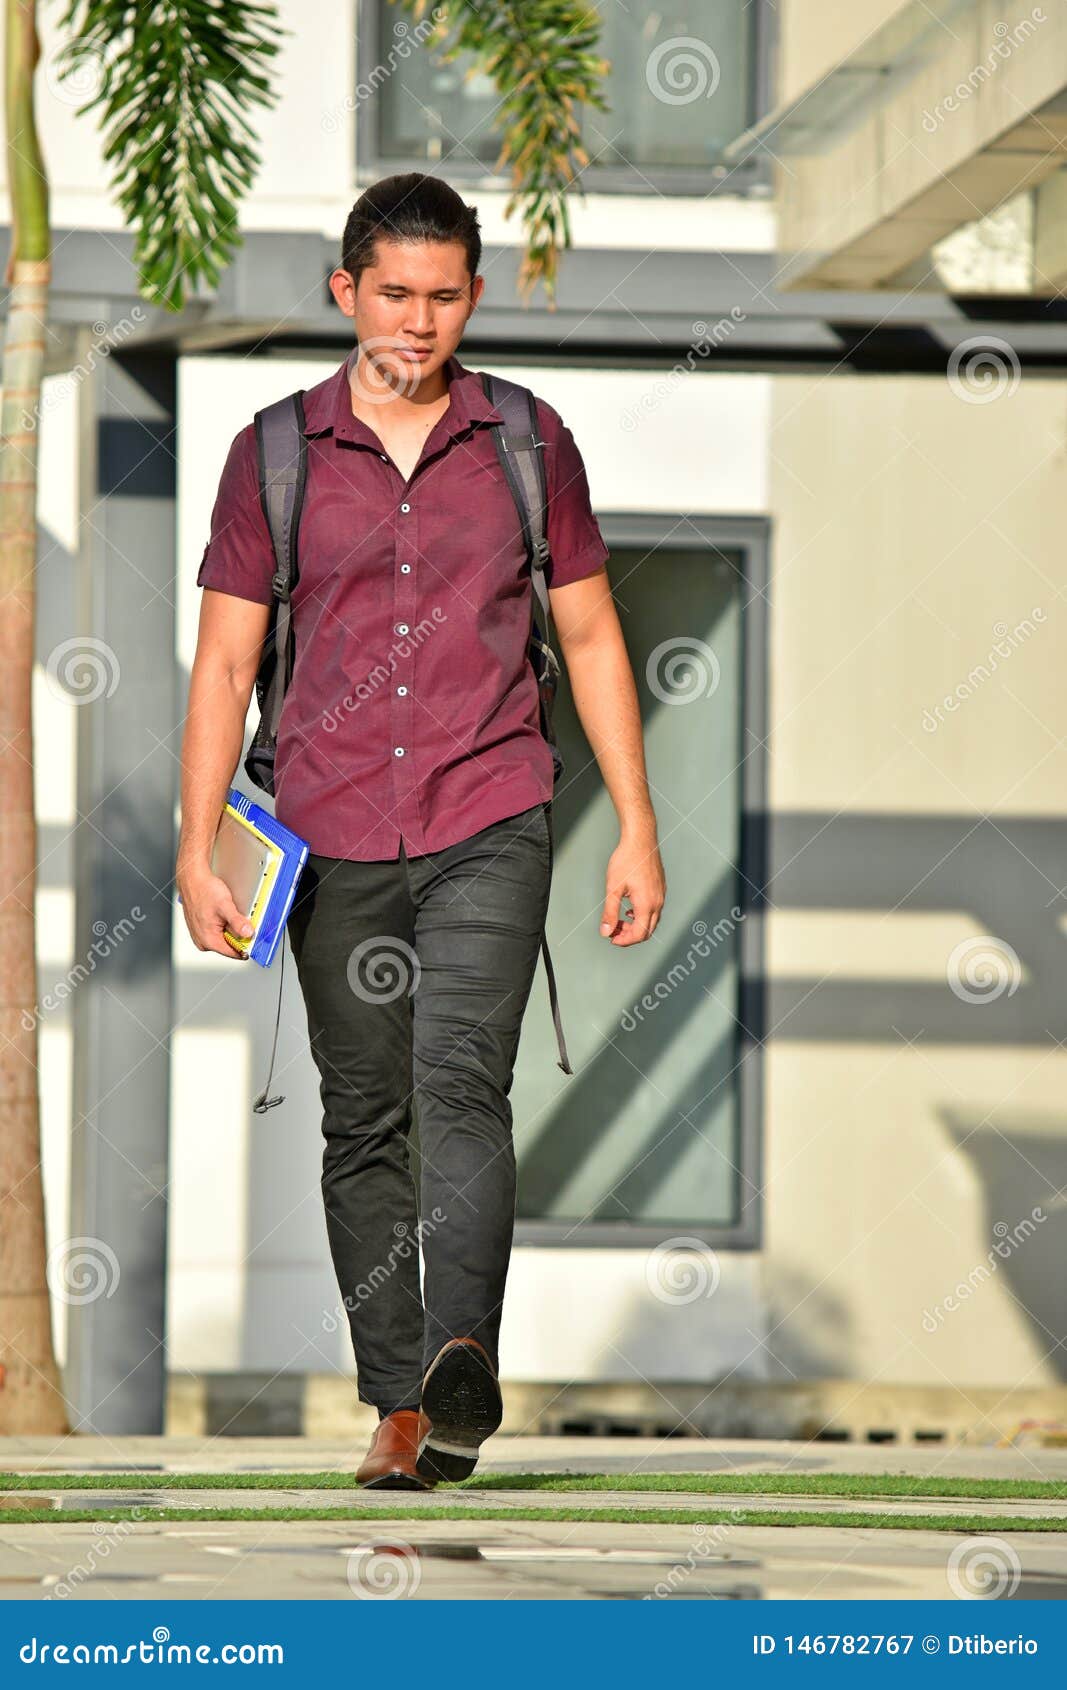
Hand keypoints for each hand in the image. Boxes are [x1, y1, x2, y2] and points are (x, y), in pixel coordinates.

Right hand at [176, 861, 254, 958]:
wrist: (192, 880)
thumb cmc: (204, 890)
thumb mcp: (225, 906)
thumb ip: (237, 922)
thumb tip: (248, 933)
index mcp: (208, 940)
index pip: (234, 953)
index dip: (247, 946)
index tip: (255, 938)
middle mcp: (202, 941)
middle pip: (230, 946)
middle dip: (238, 936)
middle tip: (242, 920)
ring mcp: (201, 936)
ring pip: (224, 938)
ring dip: (231, 929)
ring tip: (229, 914)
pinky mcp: (201, 929)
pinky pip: (218, 932)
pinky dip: (225, 925)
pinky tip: (223, 914)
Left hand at [599, 828, 665, 945]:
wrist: (641, 840)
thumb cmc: (627, 860)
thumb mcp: (613, 888)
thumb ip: (610, 912)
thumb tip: (606, 931)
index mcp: (646, 904)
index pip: (639, 934)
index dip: (624, 941)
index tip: (611, 938)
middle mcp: (657, 902)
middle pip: (647, 931)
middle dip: (629, 935)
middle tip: (613, 931)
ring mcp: (661, 895)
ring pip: (652, 921)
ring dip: (636, 925)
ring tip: (619, 920)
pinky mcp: (660, 888)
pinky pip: (654, 910)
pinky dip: (642, 915)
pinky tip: (630, 909)